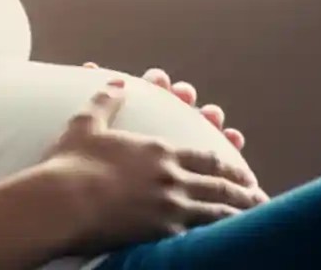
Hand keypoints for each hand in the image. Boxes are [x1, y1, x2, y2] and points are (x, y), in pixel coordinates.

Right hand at [42, 78, 266, 254]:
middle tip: (258, 194)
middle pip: (218, 183)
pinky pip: (200, 234)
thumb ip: (104, 101)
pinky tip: (231, 238)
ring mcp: (170, 206)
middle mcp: (171, 177)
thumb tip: (115, 82)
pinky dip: (220, 234)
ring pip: (217, 209)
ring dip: (240, 211)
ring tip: (257, 215)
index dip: (225, 162)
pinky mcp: (161, 232)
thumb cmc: (71, 163)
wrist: (63, 202)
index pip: (203, 156)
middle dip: (242, 189)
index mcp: (158, 150)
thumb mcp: (86, 125)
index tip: (239, 170)